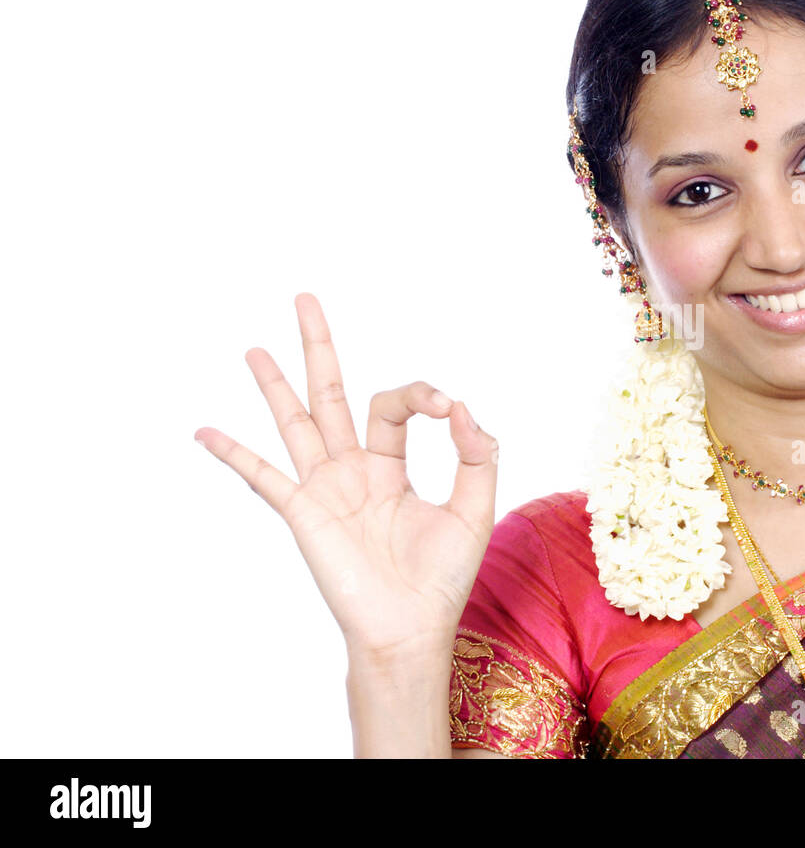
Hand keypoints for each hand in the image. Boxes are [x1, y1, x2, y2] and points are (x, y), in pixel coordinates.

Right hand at [195, 293, 498, 656]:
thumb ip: (475, 454)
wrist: (409, 629)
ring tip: (255, 347)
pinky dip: (234, 454)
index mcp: (391, 466)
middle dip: (319, 347)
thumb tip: (461, 405)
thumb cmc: (441, 577)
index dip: (420, 395)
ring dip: (274, 384)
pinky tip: (205, 431)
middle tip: (305, 300)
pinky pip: (263, 477)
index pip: (394, 407)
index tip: (445, 405)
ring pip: (294, 423)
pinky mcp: (303, 512)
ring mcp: (323, 489)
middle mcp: (352, 470)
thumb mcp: (474, 508)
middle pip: (330, 394)